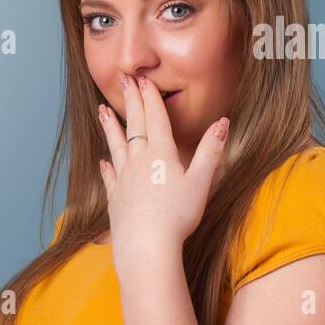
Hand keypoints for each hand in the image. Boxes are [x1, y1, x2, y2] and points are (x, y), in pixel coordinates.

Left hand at [96, 72, 228, 264]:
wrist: (146, 245)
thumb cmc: (177, 215)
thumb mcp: (201, 182)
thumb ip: (210, 151)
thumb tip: (222, 123)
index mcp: (161, 154)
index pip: (155, 118)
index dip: (150, 97)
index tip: (143, 78)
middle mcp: (138, 161)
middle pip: (134, 125)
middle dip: (130, 101)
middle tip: (122, 79)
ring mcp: (123, 179)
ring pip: (116, 146)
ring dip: (110, 127)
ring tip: (102, 110)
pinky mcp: (115, 197)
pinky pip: (110, 177)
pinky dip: (107, 167)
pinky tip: (104, 162)